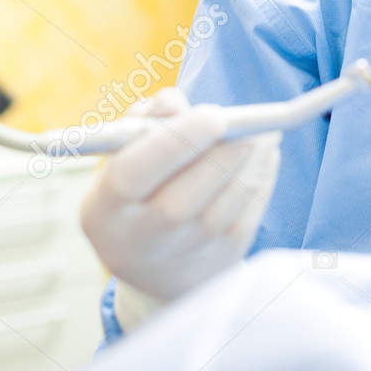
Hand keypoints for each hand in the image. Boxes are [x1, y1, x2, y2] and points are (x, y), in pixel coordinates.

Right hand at [80, 89, 279, 319]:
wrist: (155, 267)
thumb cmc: (138, 189)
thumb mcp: (124, 156)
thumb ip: (145, 121)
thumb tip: (173, 103)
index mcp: (104, 209)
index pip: (131, 176)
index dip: (174, 144)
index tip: (213, 115)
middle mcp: (138, 241)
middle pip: (180, 203)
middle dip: (221, 157)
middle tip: (247, 124)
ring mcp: (181, 257)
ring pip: (223, 210)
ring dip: (251, 164)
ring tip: (264, 131)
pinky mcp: (220, 260)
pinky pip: (247, 216)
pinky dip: (261, 178)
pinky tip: (266, 151)